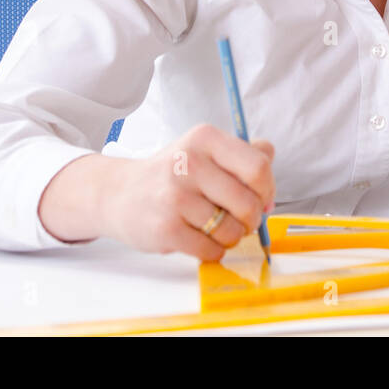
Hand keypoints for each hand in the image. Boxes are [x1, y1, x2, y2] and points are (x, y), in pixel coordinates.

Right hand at [100, 124, 274, 261]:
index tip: (261, 199)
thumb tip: (269, 165)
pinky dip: (213, 250)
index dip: (267, 190)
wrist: (119, 194)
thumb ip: (241, 153)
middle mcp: (189, 163)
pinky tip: (199, 238)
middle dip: (251, 219)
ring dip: (230, 237)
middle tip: (240, 220)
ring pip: (231, 230)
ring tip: (215, 228)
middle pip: (248, 203)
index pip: (258, 167)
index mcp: (204, 138)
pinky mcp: (166, 227)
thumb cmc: (171, 175)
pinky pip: (211, 249)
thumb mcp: (203, 151)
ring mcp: (175, 196)